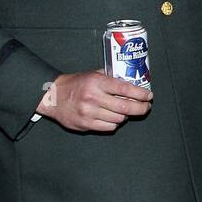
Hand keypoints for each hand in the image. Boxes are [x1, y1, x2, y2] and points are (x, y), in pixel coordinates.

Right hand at [37, 69, 152, 131]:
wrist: (52, 97)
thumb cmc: (76, 84)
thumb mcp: (93, 74)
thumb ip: (111, 78)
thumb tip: (133, 82)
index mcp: (97, 83)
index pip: (125, 89)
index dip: (141, 94)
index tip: (149, 96)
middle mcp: (93, 98)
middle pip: (125, 107)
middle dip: (141, 108)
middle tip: (146, 107)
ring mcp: (89, 113)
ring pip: (119, 118)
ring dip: (126, 115)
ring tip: (126, 110)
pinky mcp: (85, 125)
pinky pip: (109, 127)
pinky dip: (115, 123)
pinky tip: (114, 117)